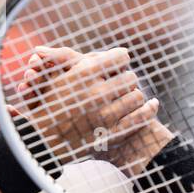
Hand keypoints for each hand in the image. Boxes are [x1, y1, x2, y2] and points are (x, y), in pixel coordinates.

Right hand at [14, 46, 168, 170]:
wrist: (41, 142)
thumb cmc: (47, 105)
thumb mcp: (56, 76)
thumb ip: (73, 58)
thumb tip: (98, 49)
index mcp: (84, 74)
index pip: (120, 57)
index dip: (119, 59)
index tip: (117, 63)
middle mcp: (97, 92)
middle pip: (130, 77)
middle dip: (126, 79)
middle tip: (121, 83)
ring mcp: (106, 115)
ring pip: (137, 96)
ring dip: (134, 95)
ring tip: (129, 96)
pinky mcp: (112, 134)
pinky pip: (140, 117)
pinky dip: (149, 109)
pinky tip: (152, 104)